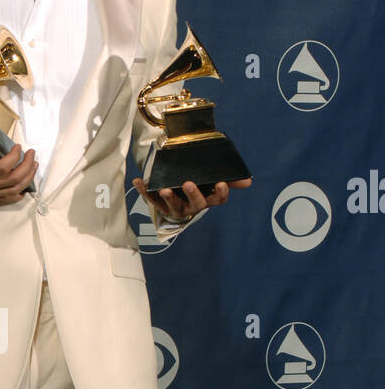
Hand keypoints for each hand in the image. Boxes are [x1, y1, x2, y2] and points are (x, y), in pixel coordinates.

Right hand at [0, 138, 37, 210]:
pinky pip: (5, 199)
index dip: (14, 157)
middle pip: (13, 179)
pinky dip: (18, 194)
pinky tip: (25, 188)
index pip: (2, 168)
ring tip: (34, 166)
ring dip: (27, 178)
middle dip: (26, 166)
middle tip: (32, 153)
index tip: (18, 146)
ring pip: (13, 190)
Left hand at [132, 175, 251, 220]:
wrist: (178, 192)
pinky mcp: (160, 206)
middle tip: (188, 183)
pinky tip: (138, 181)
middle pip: (196, 203)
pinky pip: (152, 200)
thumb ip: (230, 180)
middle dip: (193, 194)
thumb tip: (248, 181)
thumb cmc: (200, 185)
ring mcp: (176, 208)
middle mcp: (193, 206)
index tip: (220, 183)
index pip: (218, 199)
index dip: (219, 192)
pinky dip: (144, 191)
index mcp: (208, 199)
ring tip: (165, 188)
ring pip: (173, 205)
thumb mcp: (213, 182)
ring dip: (168, 197)